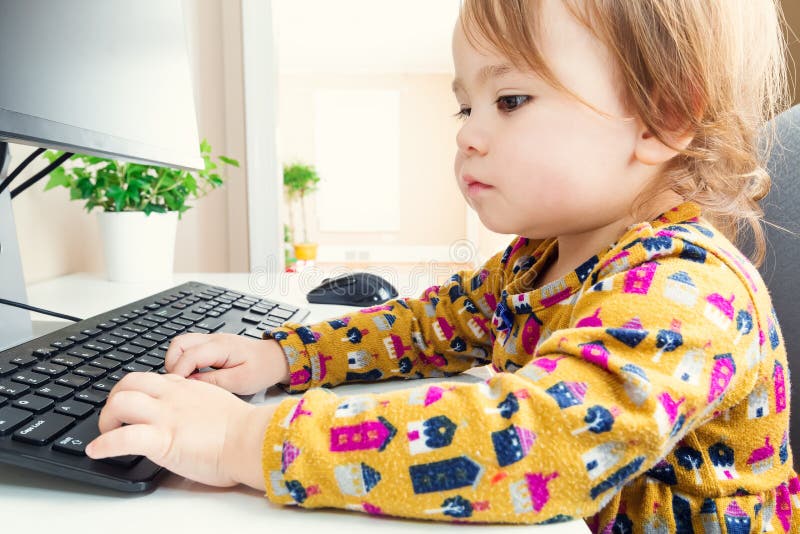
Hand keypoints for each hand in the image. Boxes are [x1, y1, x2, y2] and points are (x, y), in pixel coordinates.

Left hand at [85, 372, 275, 489]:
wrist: (252, 439)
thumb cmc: (244, 429)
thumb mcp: (217, 404)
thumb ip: (198, 405)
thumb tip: (190, 417)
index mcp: (187, 388)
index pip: (151, 380)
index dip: (136, 392)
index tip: (133, 407)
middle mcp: (172, 397)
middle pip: (128, 382)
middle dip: (114, 399)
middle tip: (113, 418)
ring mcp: (166, 416)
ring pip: (120, 402)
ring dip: (105, 419)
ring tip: (105, 434)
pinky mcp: (163, 439)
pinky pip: (122, 438)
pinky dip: (103, 445)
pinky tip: (97, 452)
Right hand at [164, 333, 288, 393]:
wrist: (275, 358)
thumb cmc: (262, 369)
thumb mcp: (239, 382)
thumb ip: (213, 382)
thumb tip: (189, 383)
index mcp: (221, 347)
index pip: (189, 355)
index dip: (179, 372)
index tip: (178, 388)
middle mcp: (213, 339)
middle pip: (179, 344)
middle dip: (172, 364)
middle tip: (179, 383)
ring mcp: (211, 340)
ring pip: (181, 344)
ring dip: (177, 361)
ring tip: (185, 380)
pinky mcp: (211, 345)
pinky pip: (189, 348)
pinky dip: (184, 360)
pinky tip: (192, 375)